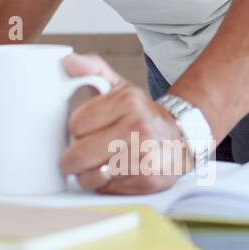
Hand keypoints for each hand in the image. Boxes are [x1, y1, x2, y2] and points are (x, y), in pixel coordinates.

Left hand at [58, 53, 191, 193]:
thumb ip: (92, 69)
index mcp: (127, 101)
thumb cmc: (142, 114)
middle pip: (79, 154)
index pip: (75, 124)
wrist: (180, 138)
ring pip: (89, 176)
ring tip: (97, 163)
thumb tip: (68, 60)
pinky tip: (114, 173)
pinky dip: (104, 184)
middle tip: (81, 153)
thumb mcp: (120, 87)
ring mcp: (144, 156)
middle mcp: (138, 128)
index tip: (86, 129)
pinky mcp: (147, 181)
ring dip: (86, 174)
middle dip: (74, 157)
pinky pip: (106, 189)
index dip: (76, 129)